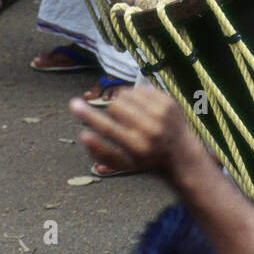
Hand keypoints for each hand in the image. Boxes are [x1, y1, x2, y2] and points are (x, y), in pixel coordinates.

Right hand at [68, 85, 209, 182]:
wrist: (180, 153)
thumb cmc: (146, 159)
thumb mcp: (123, 164)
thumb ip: (101, 152)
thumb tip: (83, 136)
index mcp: (138, 147)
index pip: (107, 127)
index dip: (88, 115)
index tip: (73, 104)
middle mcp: (151, 130)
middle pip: (115, 106)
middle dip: (112, 111)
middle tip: (119, 121)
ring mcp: (162, 113)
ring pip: (126, 95)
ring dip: (122, 102)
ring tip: (131, 115)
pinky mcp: (168, 101)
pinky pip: (139, 89)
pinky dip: (135, 96)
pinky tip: (142, 108)